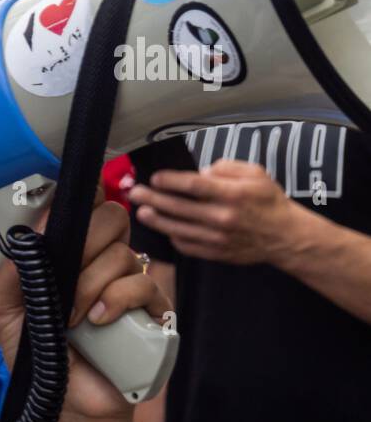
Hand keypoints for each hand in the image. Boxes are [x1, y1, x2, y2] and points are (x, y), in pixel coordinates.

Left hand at [0, 196, 170, 421]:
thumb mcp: (8, 316)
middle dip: (82, 244)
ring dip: (91, 283)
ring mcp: (130, 288)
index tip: (61, 211)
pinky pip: (144, 286)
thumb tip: (24, 240)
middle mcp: (103, 266)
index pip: (85, 211)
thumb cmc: (41, 360)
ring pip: (123, 253)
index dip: (79, 201)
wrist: (67, 407)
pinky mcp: (153, 314)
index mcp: (72, 258)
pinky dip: (117, 298)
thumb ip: (8, 277)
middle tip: (63, 278)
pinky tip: (99, 320)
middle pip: (111, 218)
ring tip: (73, 318)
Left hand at [128, 158, 299, 264]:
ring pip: (178, 229)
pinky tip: (165, 227)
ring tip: (142, 211)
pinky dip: (173, 236)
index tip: (154, 177)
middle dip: (153, 199)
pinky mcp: (215, 253)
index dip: (170, 181)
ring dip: (156, 220)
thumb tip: (200, 171)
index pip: (193, 186)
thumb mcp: (256, 173)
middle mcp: (223, 217)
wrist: (286, 237)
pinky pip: (186, 245)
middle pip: (179, 207)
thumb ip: (226, 167)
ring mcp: (218, 238)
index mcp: (233, 194)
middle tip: (135, 193)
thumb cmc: (269, 202)